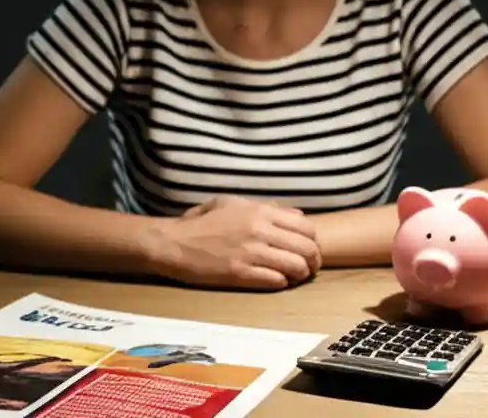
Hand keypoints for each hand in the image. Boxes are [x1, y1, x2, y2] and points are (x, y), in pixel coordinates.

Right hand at [148, 196, 321, 289]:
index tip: (309, 249)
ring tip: (295, 277)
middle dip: (313, 261)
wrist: (174, 243)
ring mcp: (251, 253)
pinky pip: (275, 281)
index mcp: (259, 212)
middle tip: (309, 268)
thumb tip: (297, 216)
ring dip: (300, 274)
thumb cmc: (201, 223)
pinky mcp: (240, 274)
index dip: (313, 241)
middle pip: (305, 248)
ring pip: (295, 266)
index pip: (305, 227)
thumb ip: (267, 208)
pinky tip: (276, 281)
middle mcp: (259, 231)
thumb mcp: (233, 204)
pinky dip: (282, 283)